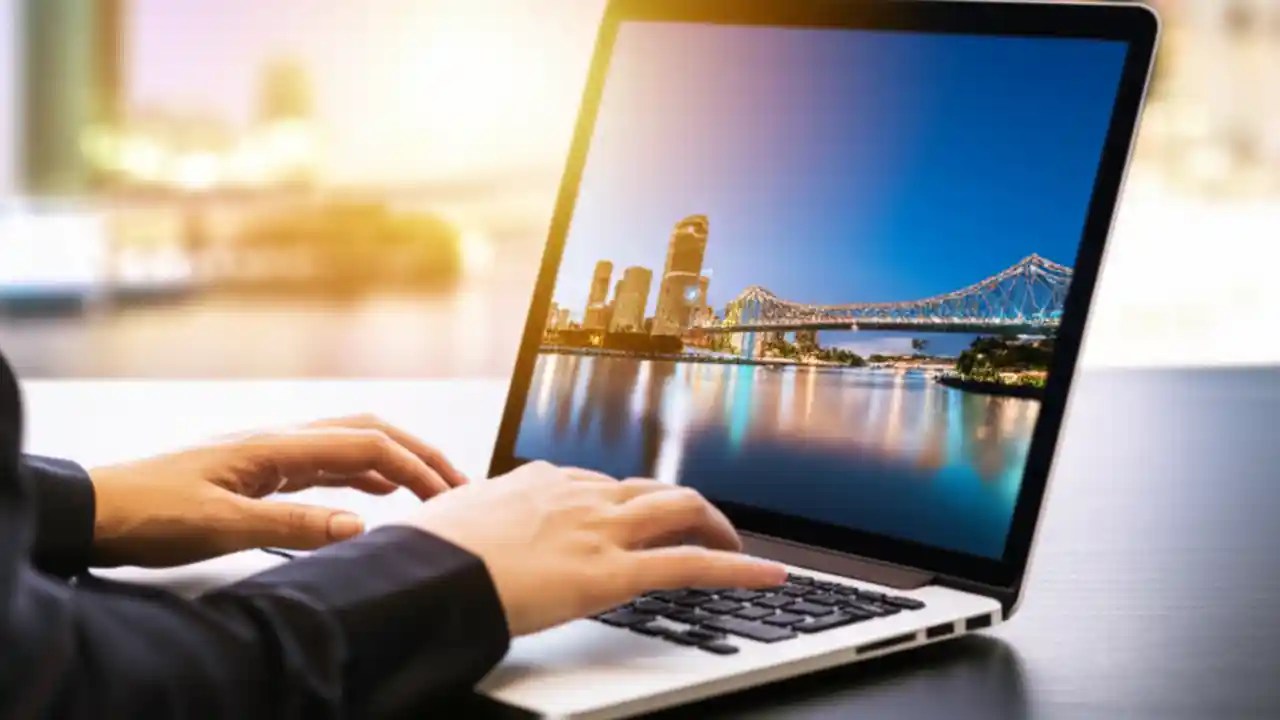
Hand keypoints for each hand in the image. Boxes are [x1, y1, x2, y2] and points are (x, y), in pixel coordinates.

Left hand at [90, 414, 466, 567]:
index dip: (411, 463)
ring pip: (348, 445)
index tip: (445, 490)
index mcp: (275, 445)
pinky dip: (361, 474)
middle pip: (365, 431)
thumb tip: (360, 525)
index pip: (362, 442)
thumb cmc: (149, 513)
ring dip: (393, 461)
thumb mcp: (221, 525)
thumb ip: (292, 525)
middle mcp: (279, 440)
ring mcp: (270, 453)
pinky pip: (325, 465)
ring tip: (429, 487)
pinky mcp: (260, 472)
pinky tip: (374, 492)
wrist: (98, 510)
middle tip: (455, 481)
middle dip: (415, 452)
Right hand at [397, 461, 786, 636]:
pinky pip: (692, 565)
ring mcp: (601, 529)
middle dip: (686, 505)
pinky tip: (768, 573)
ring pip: (681, 510)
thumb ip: (487, 515)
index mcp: (544, 480)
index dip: (629, 503)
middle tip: (702, 527)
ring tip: (737, 545)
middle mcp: (581, 494)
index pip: (605, 484)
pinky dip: (739, 568)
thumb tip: (478, 521)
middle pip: (654, 487)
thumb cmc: (431, 550)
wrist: (427, 570)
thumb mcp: (459, 517)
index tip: (635, 516)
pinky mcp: (613, 571)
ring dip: (716, 525)